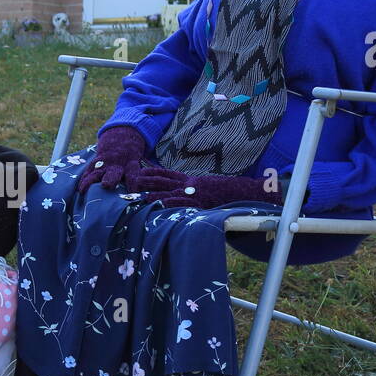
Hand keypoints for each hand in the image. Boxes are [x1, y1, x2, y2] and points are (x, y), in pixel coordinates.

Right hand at [78, 126, 146, 192]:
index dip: (134, 182)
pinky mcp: (97, 161)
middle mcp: (118, 163)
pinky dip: (84, 178)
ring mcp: (106, 162)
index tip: (133, 191)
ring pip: (98, 171)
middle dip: (110, 179)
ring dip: (92, 180)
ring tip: (84, 190)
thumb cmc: (134, 153)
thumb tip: (170, 182)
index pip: (133, 174)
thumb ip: (152, 171)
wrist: (121, 132)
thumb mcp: (143, 159)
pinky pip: (89, 170)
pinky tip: (79, 189)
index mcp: (132, 162)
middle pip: (114, 172)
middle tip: (106, 185)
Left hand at [144, 174, 282, 209]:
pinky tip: (157, 206)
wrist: (245, 191)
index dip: (153, 172)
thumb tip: (190, 192)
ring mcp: (194, 194)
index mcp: (192, 180)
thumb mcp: (209, 187)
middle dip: (145, 181)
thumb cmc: (229, 191)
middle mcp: (190, 185)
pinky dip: (169, 204)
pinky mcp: (200, 203)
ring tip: (135, 197)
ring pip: (167, 192)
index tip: (139, 169)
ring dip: (151, 195)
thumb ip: (197, 189)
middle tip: (129, 181)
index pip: (168, 174)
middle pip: (163, 181)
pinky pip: (181, 203)